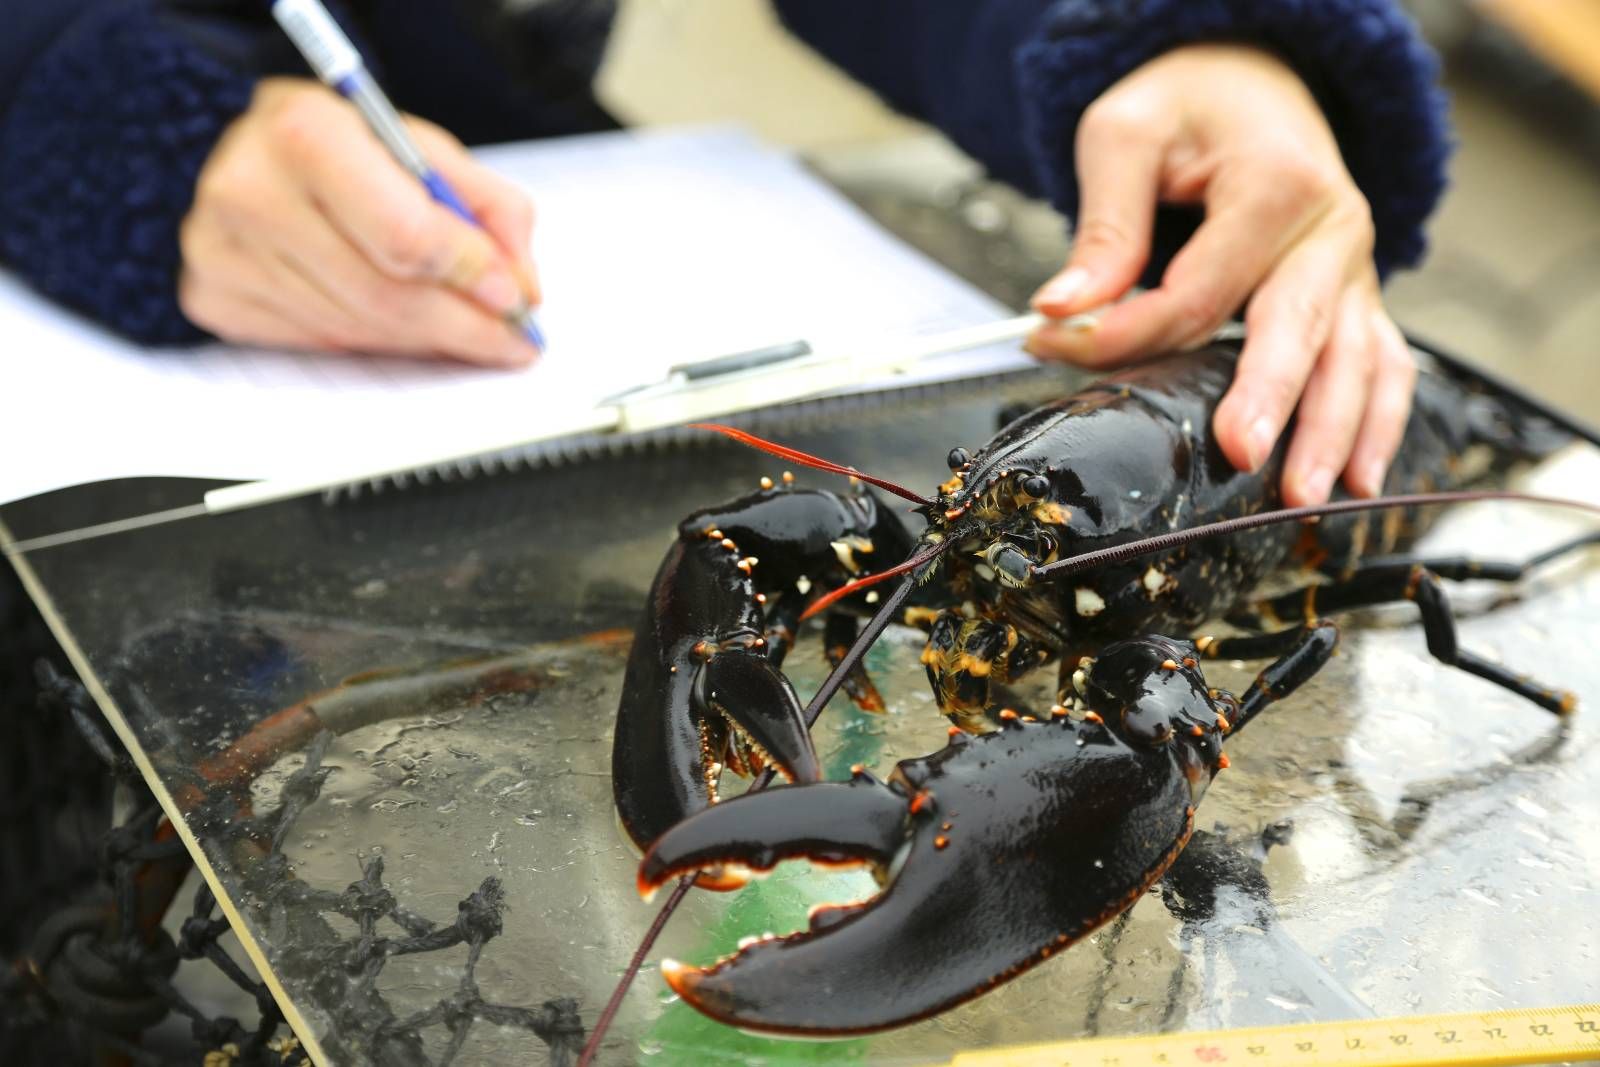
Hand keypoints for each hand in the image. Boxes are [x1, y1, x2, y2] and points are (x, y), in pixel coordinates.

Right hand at [179, 77, 539, 366]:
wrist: (245, 153)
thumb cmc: (345, 150)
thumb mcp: (423, 149)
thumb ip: (489, 208)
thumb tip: (524, 287)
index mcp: (306, 133)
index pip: (406, 234)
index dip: (471, 274)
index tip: (516, 298)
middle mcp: (251, 192)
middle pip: (385, 295)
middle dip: (464, 327)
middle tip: (512, 341)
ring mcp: (222, 250)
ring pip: (358, 328)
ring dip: (426, 341)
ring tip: (463, 331)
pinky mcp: (215, 296)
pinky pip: (320, 343)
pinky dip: (376, 343)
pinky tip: (401, 327)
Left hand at [1027, 44, 1414, 505]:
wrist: (1253, 78)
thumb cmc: (1190, 106)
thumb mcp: (1126, 135)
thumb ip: (1102, 227)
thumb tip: (1063, 310)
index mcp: (1277, 184)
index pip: (1195, 292)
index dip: (1123, 333)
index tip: (1054, 348)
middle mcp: (1331, 228)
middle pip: (1295, 331)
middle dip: (1268, 400)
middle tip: (1242, 454)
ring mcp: (1352, 269)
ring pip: (1356, 360)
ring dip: (1335, 432)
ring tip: (1309, 496)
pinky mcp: (1354, 297)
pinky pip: (1382, 363)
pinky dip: (1379, 420)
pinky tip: (1362, 477)